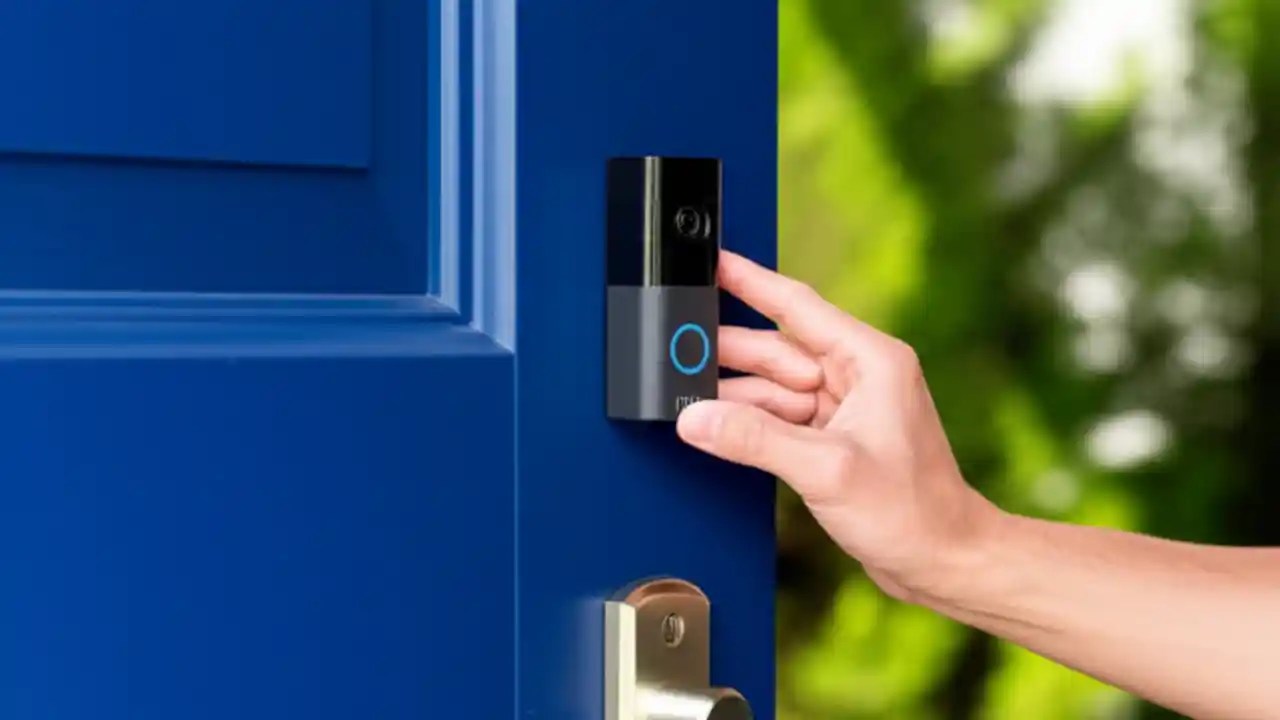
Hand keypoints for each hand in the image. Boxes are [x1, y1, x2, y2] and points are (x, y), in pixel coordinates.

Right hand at [677, 251, 1002, 601]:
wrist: (944, 562)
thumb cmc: (914, 513)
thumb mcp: (827, 469)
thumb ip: (756, 439)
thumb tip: (698, 417)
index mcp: (870, 360)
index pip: (795, 305)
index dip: (749, 280)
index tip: (711, 262)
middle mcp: (858, 376)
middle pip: (775, 349)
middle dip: (726, 351)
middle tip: (676, 351)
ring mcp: (846, 408)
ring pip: (772, 386)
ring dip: (733, 394)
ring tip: (686, 396)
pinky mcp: (834, 439)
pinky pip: (779, 417)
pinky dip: (749, 422)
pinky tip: (719, 427)